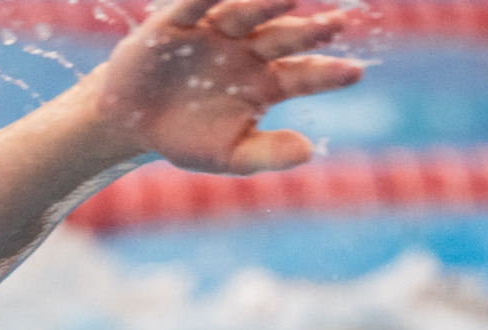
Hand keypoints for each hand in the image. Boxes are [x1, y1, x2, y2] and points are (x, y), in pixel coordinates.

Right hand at [91, 0, 364, 174]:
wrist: (132, 124)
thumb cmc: (186, 138)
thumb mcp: (229, 156)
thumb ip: (268, 153)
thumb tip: (309, 153)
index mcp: (266, 82)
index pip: (306, 75)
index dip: (329, 74)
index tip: (356, 72)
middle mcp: (248, 50)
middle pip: (284, 37)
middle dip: (310, 32)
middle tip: (339, 24)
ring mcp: (216, 33)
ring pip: (247, 14)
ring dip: (268, 4)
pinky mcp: (179, 22)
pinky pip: (195, 4)